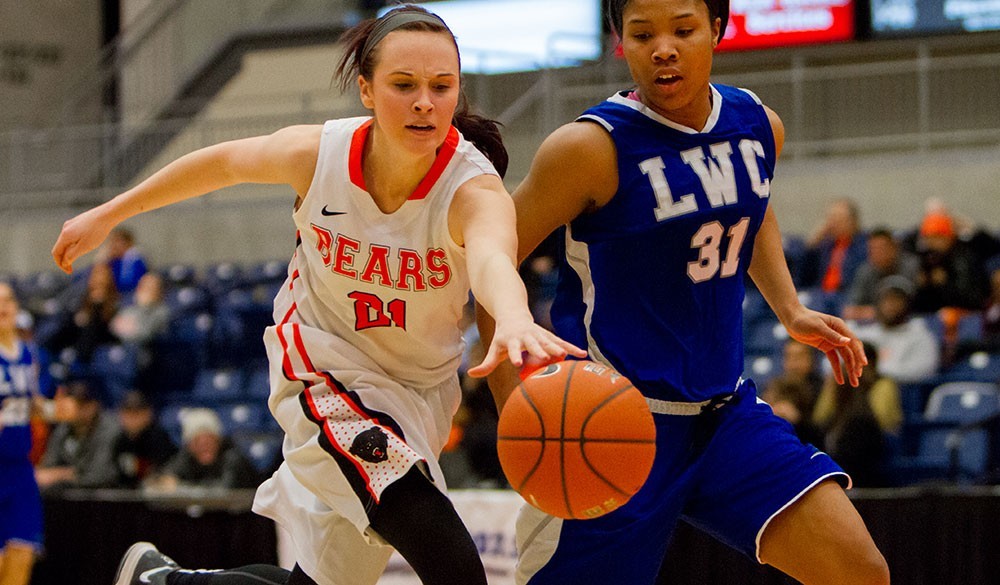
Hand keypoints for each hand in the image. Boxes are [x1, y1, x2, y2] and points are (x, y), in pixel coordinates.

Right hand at [51, 207, 115, 273]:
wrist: (108, 214)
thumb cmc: (97, 231)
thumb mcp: (85, 247)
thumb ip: (72, 255)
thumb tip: (64, 261)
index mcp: (65, 235)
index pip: (56, 252)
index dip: (60, 264)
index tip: (69, 271)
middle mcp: (65, 228)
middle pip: (60, 247)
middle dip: (65, 258)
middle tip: (72, 268)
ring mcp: (71, 223)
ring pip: (67, 241)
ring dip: (70, 251)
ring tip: (80, 256)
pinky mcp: (78, 221)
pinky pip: (72, 235)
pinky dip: (74, 243)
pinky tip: (85, 245)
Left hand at [467, 317, 585, 377]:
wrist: (513, 314)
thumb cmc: (503, 336)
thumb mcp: (494, 348)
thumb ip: (486, 364)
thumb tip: (471, 374)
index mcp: (512, 340)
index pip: (512, 348)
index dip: (514, 354)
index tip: (517, 363)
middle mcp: (526, 336)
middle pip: (534, 344)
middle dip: (540, 350)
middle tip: (547, 358)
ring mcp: (539, 334)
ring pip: (550, 341)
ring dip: (558, 348)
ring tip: (567, 356)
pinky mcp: (548, 335)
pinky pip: (561, 342)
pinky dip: (571, 347)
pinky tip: (583, 354)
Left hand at [785, 307, 866, 386]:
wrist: (791, 318)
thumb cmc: (804, 320)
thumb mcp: (817, 327)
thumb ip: (832, 335)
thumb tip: (848, 342)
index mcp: (840, 326)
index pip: (853, 342)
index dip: (859, 353)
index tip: (863, 364)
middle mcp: (839, 334)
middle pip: (851, 351)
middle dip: (855, 365)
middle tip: (857, 378)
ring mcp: (833, 340)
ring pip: (845, 357)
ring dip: (849, 369)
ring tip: (853, 383)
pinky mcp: (826, 346)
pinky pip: (834, 359)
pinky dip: (837, 369)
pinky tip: (840, 380)